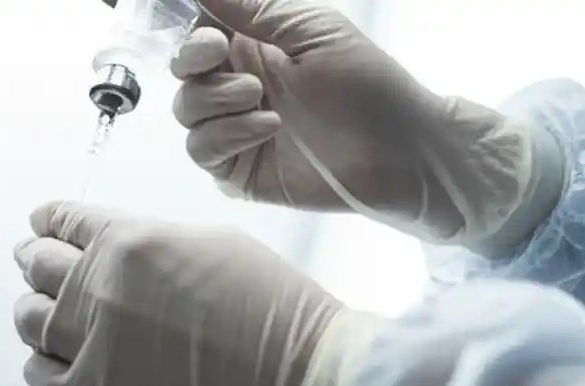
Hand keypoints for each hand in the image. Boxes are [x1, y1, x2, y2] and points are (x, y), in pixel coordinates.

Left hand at [13, 202, 341, 385]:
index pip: (63, 220)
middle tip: (37, 264)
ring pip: (30, 319)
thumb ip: (151, 240)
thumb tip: (116, 249)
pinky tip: (56, 358)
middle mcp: (100, 288)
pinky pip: (39, 375)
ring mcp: (92, 346)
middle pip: (38, 266)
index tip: (42, 226)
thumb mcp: (213, 242)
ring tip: (47, 313)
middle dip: (37, 261)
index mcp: (129, 241)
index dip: (49, 222)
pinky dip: (41, 362)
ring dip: (36, 311)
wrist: (301, 382)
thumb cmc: (276, 311)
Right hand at [173, 0, 552, 252]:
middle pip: (183, 73)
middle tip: (231, 63)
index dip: (191, 33)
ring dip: (216, 102)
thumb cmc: (369, 85)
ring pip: (186, 112)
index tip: (210, 38)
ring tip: (263, 101)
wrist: (401, 154)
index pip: (199, 32)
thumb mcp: (312, 30)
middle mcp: (239, 85)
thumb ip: (254, 7)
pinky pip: (202, 152)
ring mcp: (236, 130)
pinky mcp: (239, 170)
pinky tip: (266, 129)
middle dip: (195, 65)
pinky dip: (225, 136)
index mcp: (256, 46)